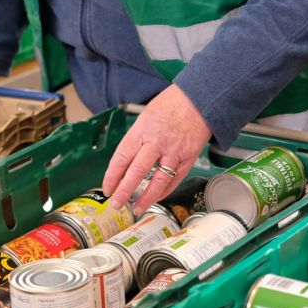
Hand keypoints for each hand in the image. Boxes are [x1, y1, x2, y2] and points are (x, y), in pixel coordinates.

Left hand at [102, 84, 211, 213]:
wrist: (200, 99)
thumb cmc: (172, 105)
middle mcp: (157, 142)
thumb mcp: (146, 117)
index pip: (121, 158)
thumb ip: (137, 138)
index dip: (112, 176)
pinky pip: (175, 179)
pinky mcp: (189, 157)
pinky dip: (165, 190)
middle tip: (117, 203)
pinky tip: (157, 197)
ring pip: (158, 180)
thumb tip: (127, 161)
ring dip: (147, 197)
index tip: (107, 188)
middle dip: (125, 191)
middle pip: (137, 172)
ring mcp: (174, 151)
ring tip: (138, 208)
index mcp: (142, 131)